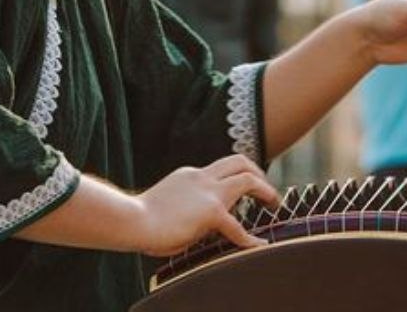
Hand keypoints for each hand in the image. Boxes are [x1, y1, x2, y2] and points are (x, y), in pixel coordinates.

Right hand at [133, 155, 279, 256]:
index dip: (235, 177)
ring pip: (247, 178)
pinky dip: (251, 238)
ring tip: (274, 203)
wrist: (132, 220)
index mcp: (190, 176)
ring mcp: (208, 192)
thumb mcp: (168, 203)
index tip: (244, 189)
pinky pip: (238, 227)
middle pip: (239, 161)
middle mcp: (202, 177)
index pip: (220, 169)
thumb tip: (193, 223)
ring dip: (265, 189)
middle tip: (266, 190)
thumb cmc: (140, 219)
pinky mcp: (212, 211)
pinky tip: (258, 245)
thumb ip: (184, 206)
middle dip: (257, 172)